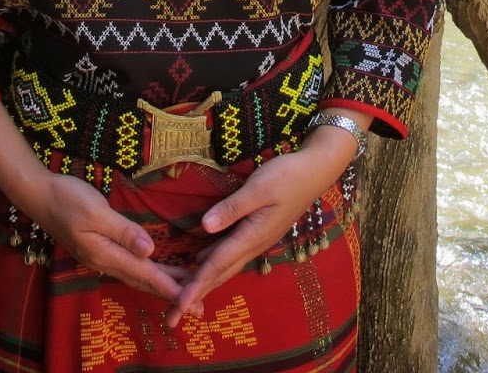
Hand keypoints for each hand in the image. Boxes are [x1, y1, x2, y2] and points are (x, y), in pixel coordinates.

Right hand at [21, 172, 189, 302]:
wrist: (39, 196)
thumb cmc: (67, 199)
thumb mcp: (96, 212)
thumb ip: (123, 231)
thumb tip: (150, 250)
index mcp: (106, 254)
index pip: (145, 273)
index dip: (170, 286)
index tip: (191, 298)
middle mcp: (105, 261)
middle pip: (145, 280)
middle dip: (172, 292)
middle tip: (198, 307)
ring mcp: (102, 257)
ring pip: (139, 274)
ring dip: (163, 284)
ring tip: (186, 291)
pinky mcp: (101, 249)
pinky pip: (131, 266)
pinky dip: (149, 271)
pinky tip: (158, 269)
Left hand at [162, 124, 358, 328]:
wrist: (314, 173)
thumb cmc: (287, 177)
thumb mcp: (258, 189)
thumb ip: (231, 208)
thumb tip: (205, 227)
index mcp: (252, 236)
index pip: (218, 264)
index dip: (196, 284)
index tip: (180, 305)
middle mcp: (254, 244)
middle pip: (220, 273)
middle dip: (196, 293)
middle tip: (174, 314)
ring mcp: (257, 239)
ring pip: (225, 265)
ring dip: (204, 281)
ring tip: (183, 295)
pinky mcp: (257, 231)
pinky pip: (231, 253)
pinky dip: (213, 262)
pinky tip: (201, 260)